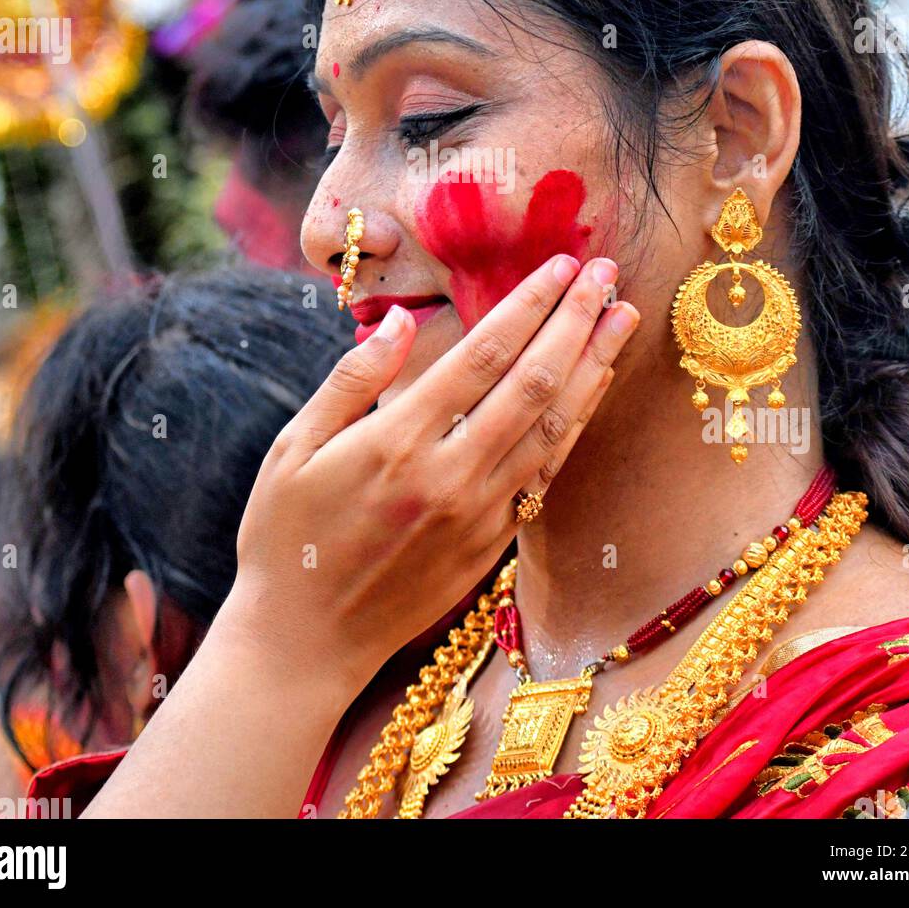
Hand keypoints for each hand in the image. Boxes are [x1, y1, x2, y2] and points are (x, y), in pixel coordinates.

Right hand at [228, 254, 638, 692]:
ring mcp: (477, 515)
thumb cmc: (286, 538)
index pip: (482, 356)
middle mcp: (449, 476)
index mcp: (396, 442)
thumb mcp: (294, 448)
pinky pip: (546, 475)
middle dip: (576, 321)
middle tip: (609, 272)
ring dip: (593, 368)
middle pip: (533, 384)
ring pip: (553, 429)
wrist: (304, 642)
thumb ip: (352, 379)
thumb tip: (403, 319)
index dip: (528, 305)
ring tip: (623, 319)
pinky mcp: (491, 546)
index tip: (561, 265)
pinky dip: (575, 427)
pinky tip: (593, 391)